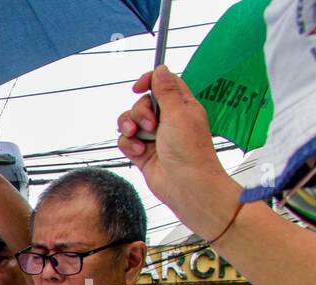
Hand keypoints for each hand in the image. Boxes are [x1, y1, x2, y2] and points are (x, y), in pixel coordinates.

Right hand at [117, 67, 239, 238]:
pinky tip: (138, 152)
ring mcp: (154, 136)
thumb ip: (166, 91)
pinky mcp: (142, 152)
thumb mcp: (178, 113)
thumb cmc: (189, 151)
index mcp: (181, 106)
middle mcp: (167, 119)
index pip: (162, 84)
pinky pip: (125, 141)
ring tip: (138, 139)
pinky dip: (128, 145)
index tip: (137, 87)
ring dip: (129, 128)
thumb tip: (160, 69)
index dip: (148, 82)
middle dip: (139, 112)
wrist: (185, 184)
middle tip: (150, 125)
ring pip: (130, 121)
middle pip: (142, 103)